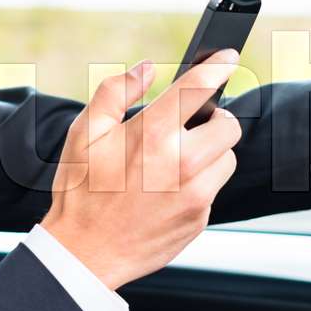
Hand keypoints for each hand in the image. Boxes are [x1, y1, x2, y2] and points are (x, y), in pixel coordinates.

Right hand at [42, 51, 243, 289]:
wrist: (85, 253)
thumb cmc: (81, 190)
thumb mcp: (85, 132)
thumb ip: (115, 91)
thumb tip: (146, 69)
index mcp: (153, 134)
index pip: (198, 88)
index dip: (217, 67)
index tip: (227, 58)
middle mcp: (182, 163)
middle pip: (229, 127)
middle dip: (215, 121)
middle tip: (191, 127)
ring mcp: (195, 195)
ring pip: (227, 160)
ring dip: (210, 155)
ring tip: (174, 163)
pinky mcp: (200, 218)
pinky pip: (213, 190)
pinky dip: (198, 185)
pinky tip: (167, 191)